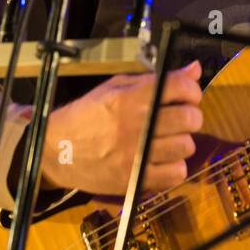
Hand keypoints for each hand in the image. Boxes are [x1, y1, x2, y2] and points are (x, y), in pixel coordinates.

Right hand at [39, 60, 204, 195]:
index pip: (181, 88)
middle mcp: (135, 125)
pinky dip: (174, 167)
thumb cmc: (87, 115)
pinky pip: (176, 174)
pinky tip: (161, 159)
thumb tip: (194, 69)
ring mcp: (135, 155)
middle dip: (190, 116)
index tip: (186, 96)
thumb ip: (156, 79)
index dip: (191, 90)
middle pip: (190, 119)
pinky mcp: (134, 180)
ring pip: (186, 146)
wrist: (55, 151)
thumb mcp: (115, 88)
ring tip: (166, 140)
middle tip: (178, 118)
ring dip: (181, 142)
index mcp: (130, 98)